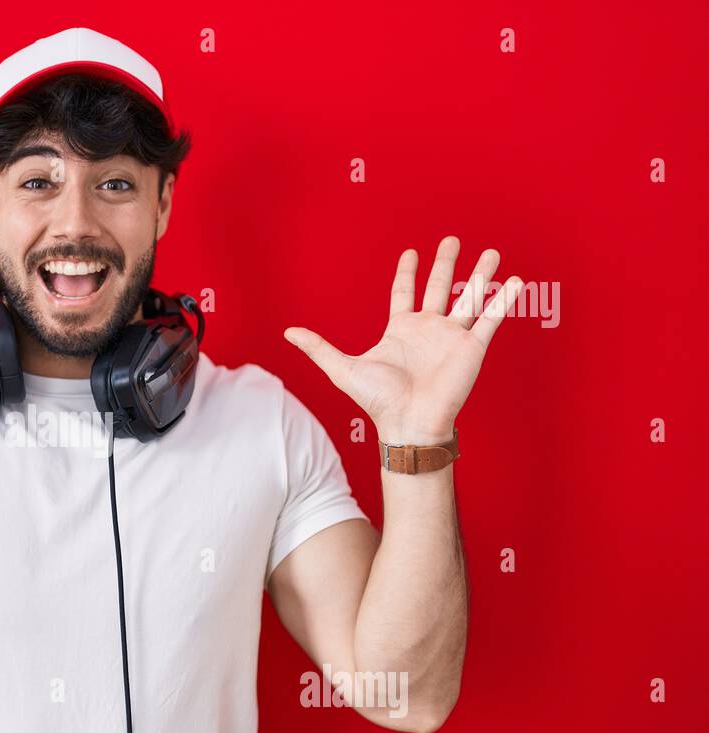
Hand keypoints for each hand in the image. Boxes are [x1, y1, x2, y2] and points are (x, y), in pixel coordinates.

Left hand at [284, 236, 521, 444]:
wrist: (408, 423)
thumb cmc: (377, 401)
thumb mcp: (342, 368)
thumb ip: (318, 347)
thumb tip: (287, 332)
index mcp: (400, 330)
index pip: (404, 293)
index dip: (407, 272)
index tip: (410, 253)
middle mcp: (428, 330)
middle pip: (439, 287)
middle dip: (445, 263)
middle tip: (452, 239)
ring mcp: (451, 338)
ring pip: (469, 298)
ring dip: (481, 275)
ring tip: (493, 252)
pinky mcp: (472, 348)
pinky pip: (491, 318)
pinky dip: (503, 300)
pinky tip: (514, 281)